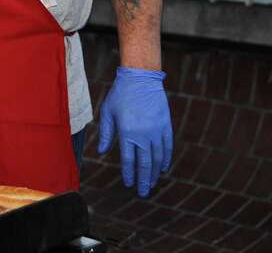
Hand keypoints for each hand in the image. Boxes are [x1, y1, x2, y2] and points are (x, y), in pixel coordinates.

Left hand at [97, 66, 172, 197]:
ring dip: (154, 172)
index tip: (128, 184)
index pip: (129, 160)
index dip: (129, 174)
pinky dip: (166, 158)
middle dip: (143, 179)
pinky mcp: (165, 125)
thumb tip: (103, 152)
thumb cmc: (120, 95)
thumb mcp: (108, 112)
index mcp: (127, 132)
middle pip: (145, 163)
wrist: (140, 78)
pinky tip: (163, 167)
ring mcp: (156, 130)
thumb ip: (107, 134)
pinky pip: (167, 146)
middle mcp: (143, 134)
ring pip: (157, 157)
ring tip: (152, 183)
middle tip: (143, 192)